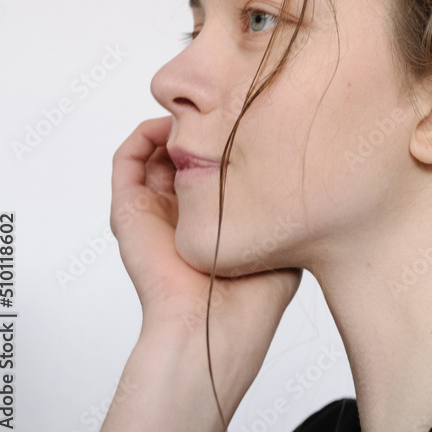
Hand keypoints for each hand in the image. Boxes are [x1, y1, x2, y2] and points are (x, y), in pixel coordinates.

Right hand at [110, 116, 301, 370]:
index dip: (225, 138)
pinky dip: (144, 135)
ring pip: (153, 150)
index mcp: (210, 219)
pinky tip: (171, 125)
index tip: (249, 119)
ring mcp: (152, 209)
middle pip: (179, 152)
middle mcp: (179, 212)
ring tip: (196, 113)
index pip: (209, 166)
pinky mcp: (129, 210)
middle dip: (197, 124)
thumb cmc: (253, 296)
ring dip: (172, 124)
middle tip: (218, 107)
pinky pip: (126, 160)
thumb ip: (285, 204)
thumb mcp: (280, 238)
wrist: (217, 325)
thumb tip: (305, 166)